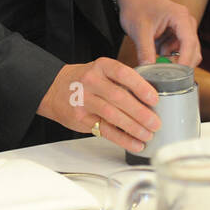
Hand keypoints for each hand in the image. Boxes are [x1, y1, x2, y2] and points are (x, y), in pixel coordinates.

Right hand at [38, 58, 160, 153]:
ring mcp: (84, 99)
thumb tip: (150, 101)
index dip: (141, 87)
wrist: (54, 89)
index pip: (123, 74)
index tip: (154, 99)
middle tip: (155, 123)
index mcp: (101, 66)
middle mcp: (91, 81)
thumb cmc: (85, 81)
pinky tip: (134, 143)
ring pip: (112, 115)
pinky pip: (104, 130)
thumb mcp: (101, 72)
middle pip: (119, 97)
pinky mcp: (80, 118)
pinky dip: (122, 139)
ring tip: (147, 135)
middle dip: (140, 113)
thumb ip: (121, 82)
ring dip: (133, 128)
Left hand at [118, 0, 200, 66]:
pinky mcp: (178, 35)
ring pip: (187, 53)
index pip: (189, 42)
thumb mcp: (139, 30)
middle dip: (180, 64)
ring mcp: (184, 29)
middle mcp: (186, 23)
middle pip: (193, 50)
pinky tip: (157, 52)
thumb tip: (148, 70)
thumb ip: (145, 51)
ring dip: (173, 60)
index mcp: (180, 17)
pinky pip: (179, 51)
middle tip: (165, 74)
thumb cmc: (137, 6)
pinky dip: (169, 56)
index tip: (179, 75)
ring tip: (156, 56)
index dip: (185, 60)